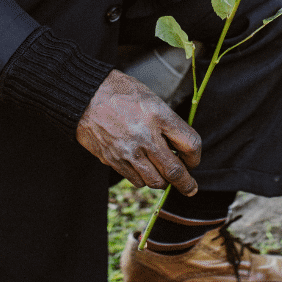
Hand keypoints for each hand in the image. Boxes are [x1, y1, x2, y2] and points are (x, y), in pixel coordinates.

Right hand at [76, 69, 201, 194]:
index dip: (196, 157)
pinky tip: (142, 168)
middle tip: (190, 188)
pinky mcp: (113, 160)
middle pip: (175, 171)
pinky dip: (143, 178)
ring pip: (155, 181)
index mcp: (159, 115)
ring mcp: (128, 151)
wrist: (85, 96)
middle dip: (186, 184)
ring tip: (162, 174)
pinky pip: (135, 180)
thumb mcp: (152, 99)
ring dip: (162, 181)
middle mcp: (145, 136)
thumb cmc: (120, 93)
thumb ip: (168, 123)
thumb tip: (182, 149)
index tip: (193, 160)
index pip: (190, 144)